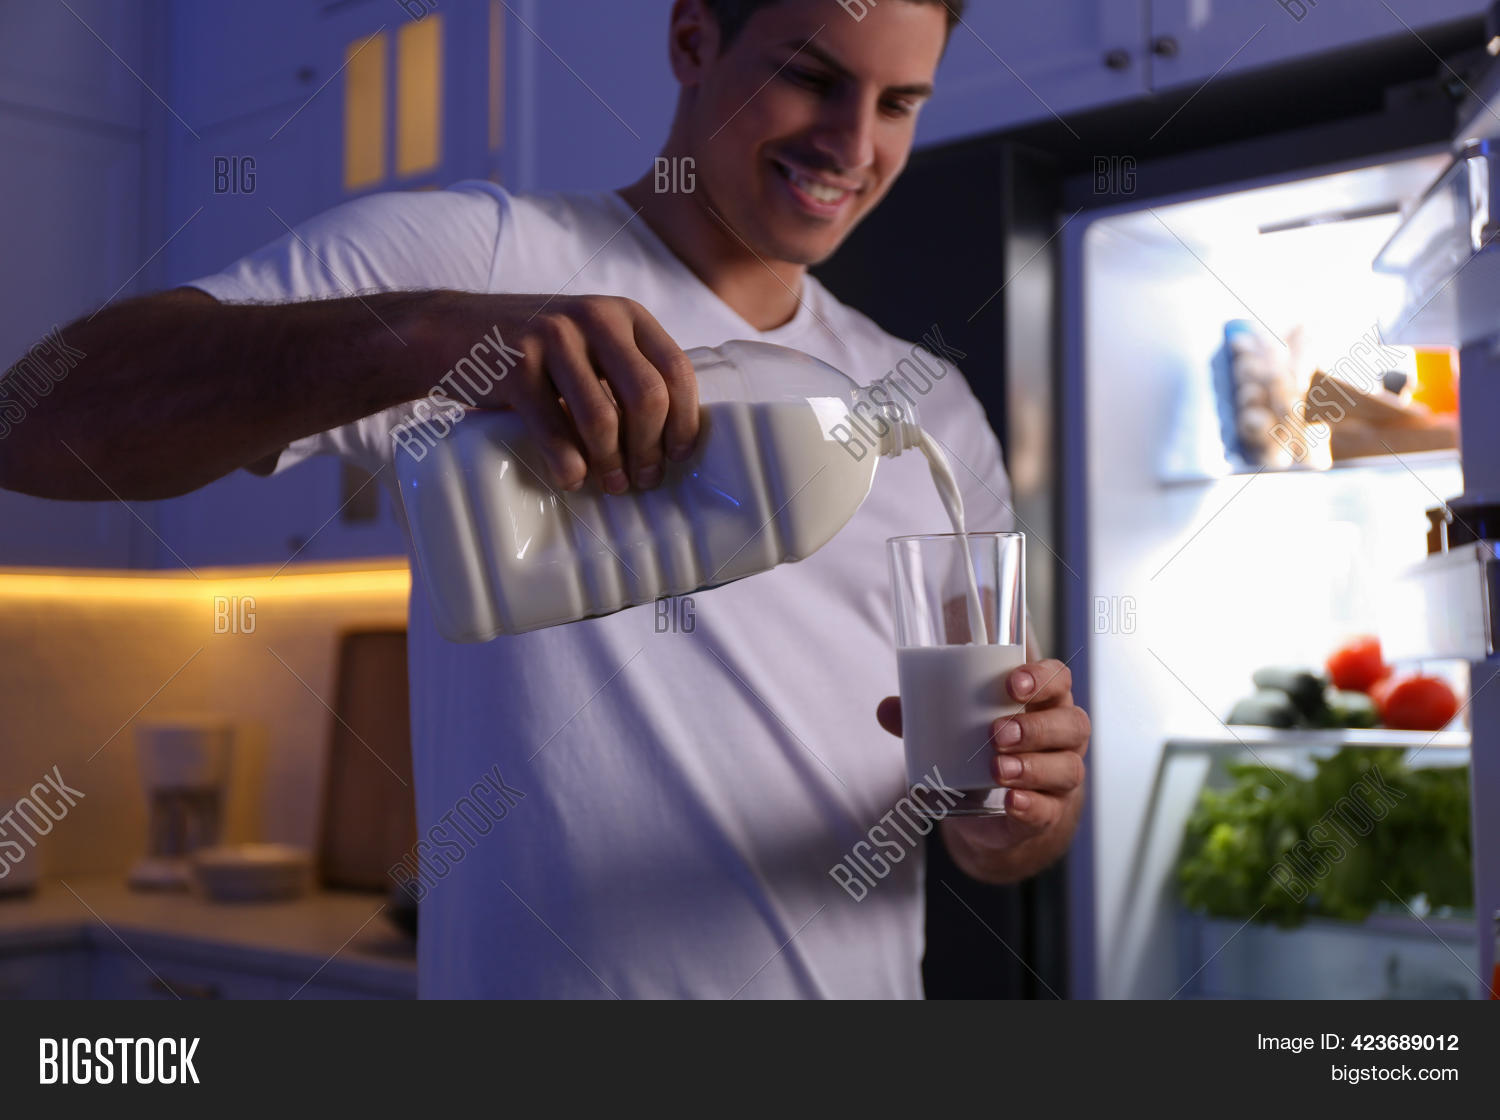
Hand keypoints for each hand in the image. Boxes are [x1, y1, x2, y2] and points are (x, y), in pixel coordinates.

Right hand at [422, 292, 698, 492]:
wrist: (450, 332)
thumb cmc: (533, 352)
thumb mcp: (588, 344)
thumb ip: (626, 372)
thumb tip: (671, 440)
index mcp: (624, 314)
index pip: (676, 369)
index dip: (685, 420)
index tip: (679, 455)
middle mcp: (594, 317)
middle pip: (647, 396)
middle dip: (650, 449)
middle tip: (643, 479)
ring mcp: (553, 337)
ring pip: (602, 418)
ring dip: (611, 463)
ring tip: (610, 484)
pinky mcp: (514, 363)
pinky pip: (553, 428)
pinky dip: (567, 463)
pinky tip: (571, 477)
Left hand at [876, 658, 1089, 878]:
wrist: (996, 812)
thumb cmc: (984, 752)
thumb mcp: (958, 730)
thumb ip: (925, 718)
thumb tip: (887, 709)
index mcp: (1044, 704)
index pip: (1059, 680)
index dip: (1042, 678)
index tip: (1011, 683)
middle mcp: (1062, 739)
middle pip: (1071, 724)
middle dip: (1035, 727)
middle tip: (996, 733)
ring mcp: (1060, 778)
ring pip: (1066, 768)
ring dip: (1031, 767)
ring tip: (997, 769)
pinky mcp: (1049, 813)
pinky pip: (1049, 810)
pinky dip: (1031, 805)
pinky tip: (1011, 801)